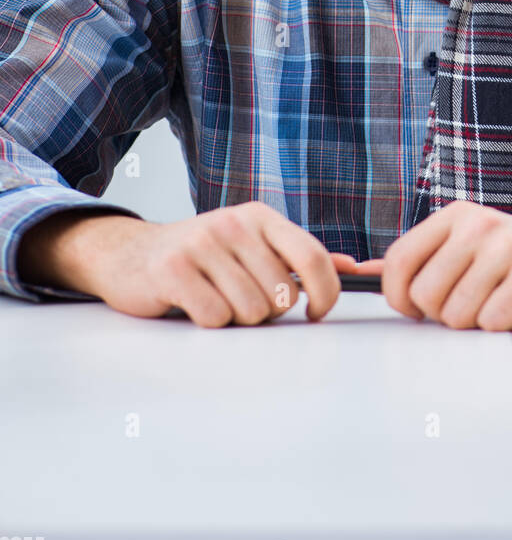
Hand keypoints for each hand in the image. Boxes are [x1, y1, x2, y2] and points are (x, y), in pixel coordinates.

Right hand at [27, 203, 363, 326]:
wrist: (133, 254)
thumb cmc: (203, 256)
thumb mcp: (252, 244)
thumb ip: (298, 256)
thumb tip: (351, 266)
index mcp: (260, 217)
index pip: (312, 257)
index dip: (326, 294)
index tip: (316, 312)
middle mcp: (234, 224)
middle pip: (281, 296)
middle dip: (268, 312)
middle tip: (242, 299)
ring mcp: (202, 244)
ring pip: (251, 311)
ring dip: (237, 318)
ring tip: (217, 299)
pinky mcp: (173, 269)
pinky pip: (215, 318)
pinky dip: (210, 322)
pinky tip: (194, 304)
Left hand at [369, 201, 511, 329]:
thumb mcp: (472, 247)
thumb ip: (424, 259)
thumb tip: (366, 270)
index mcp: (457, 216)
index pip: (400, 261)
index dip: (398, 297)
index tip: (415, 310)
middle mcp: (479, 224)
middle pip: (425, 295)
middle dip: (444, 315)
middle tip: (474, 305)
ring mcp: (509, 246)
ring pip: (456, 313)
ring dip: (476, 323)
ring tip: (500, 304)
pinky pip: (492, 321)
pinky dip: (503, 327)